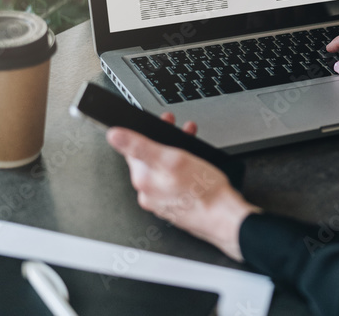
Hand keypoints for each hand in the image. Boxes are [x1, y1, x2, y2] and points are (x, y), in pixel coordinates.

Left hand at [106, 113, 259, 261]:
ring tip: (192, 142)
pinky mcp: (177, 206)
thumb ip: (140, 146)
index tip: (161, 121)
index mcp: (144, 179)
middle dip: (164, 140)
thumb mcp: (172, 159)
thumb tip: (113, 136)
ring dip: (175, 152)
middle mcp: (149, 193)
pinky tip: (196, 165)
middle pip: (150, 159)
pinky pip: (174, 182)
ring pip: (164, 170)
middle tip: (178, 127)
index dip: (147, 131)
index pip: (134, 150)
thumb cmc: (203, 192)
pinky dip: (182, 169)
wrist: (225, 219)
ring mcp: (162, 201)